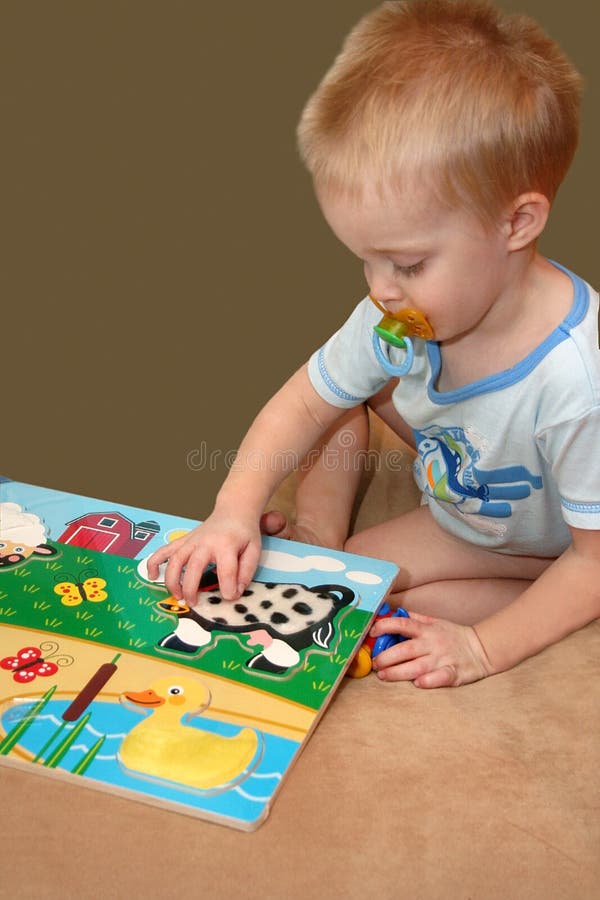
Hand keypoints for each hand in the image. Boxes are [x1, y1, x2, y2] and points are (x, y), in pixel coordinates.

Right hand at [145, 512, 261, 605]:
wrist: (233, 511)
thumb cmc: (244, 533)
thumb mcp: (254, 550)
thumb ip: (246, 572)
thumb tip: (234, 593)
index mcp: (226, 545)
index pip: (226, 570)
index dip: (228, 588)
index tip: (229, 598)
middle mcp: (205, 542)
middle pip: (194, 566)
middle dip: (191, 587)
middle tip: (193, 604)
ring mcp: (191, 541)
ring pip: (175, 560)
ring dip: (172, 580)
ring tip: (176, 596)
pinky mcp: (183, 541)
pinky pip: (164, 550)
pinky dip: (154, 562)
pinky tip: (152, 576)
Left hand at [370, 610, 492, 687]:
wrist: (481, 648)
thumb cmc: (454, 635)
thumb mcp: (434, 621)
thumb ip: (414, 618)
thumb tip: (392, 612)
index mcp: (427, 630)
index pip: (403, 624)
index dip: (386, 626)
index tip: (372, 631)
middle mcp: (432, 643)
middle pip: (405, 649)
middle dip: (387, 657)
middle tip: (374, 663)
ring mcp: (443, 658)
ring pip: (417, 666)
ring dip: (398, 672)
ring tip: (383, 675)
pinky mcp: (454, 673)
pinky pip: (440, 677)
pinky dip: (429, 681)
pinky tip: (418, 684)